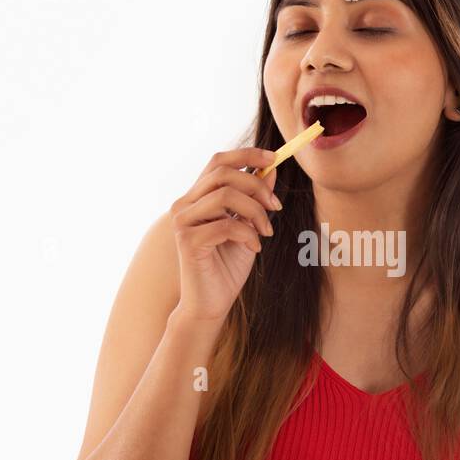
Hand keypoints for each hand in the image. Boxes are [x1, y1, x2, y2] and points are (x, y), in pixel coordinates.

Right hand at [169, 147, 280, 322]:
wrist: (211, 304)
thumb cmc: (227, 267)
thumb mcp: (249, 227)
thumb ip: (254, 199)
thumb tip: (271, 169)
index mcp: (197, 197)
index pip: (218, 161)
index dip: (247, 154)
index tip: (275, 157)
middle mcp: (185, 204)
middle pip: (223, 172)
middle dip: (257, 185)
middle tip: (276, 207)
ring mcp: (183, 222)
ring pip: (225, 195)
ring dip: (255, 211)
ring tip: (265, 232)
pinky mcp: (188, 241)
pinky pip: (226, 224)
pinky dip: (248, 234)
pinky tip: (254, 248)